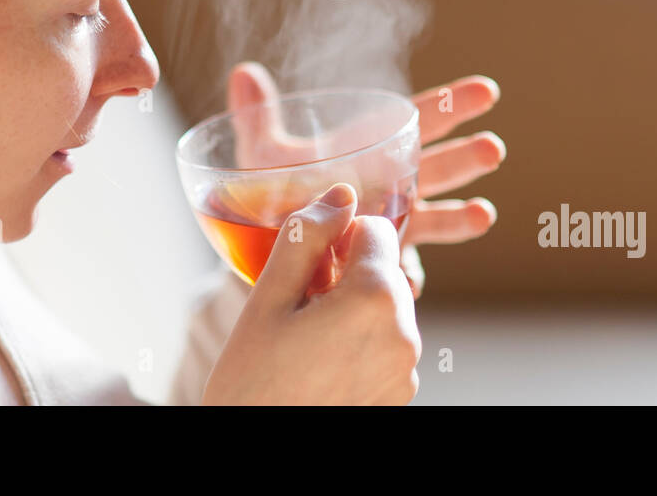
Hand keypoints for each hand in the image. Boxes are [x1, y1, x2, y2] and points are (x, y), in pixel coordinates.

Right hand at [203, 182, 420, 404]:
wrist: (252, 462)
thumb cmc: (251, 382)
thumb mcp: (268, 298)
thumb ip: (306, 236)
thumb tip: (341, 193)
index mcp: (375, 300)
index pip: (376, 228)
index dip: (337, 238)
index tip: (304, 267)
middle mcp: (403, 334)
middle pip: (382, 269)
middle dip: (344, 274)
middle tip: (297, 305)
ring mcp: (405, 370)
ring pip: (383, 306)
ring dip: (350, 308)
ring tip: (302, 339)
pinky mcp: (398, 395)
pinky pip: (384, 344)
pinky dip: (357, 341)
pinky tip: (316, 362)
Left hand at [227, 63, 503, 298]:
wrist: (262, 245)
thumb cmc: (272, 190)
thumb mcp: (263, 152)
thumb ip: (259, 116)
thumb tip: (243, 73)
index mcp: (376, 149)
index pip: (421, 119)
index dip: (452, 103)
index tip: (487, 91)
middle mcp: (393, 186)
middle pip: (437, 168)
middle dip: (465, 158)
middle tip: (492, 150)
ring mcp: (391, 226)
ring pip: (433, 220)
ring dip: (459, 218)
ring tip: (483, 213)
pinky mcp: (378, 263)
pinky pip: (397, 271)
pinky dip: (405, 276)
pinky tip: (411, 282)